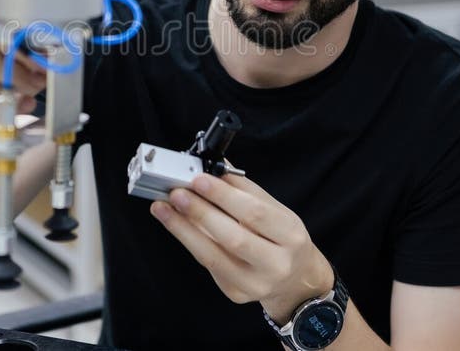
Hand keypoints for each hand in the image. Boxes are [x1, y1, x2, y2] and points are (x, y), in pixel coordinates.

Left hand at [150, 171, 333, 323]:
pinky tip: (176, 225)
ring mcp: (255, 284)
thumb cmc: (283, 238)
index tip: (199, 179)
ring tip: (164, 208)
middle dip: (200, 212)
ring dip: (183, 229)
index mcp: (291, 237)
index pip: (255, 214)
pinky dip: (189, 241)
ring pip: (213, 256)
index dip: (224, 196)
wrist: (295, 278)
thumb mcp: (276, 210)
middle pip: (234, 238)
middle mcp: (276, 265)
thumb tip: (214, 167)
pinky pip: (207, 264)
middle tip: (177, 193)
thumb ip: (244, 189)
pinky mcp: (236, 293)